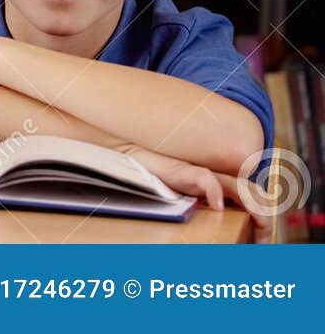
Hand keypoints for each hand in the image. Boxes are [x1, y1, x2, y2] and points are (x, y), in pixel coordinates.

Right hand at [117, 144, 273, 231]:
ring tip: (257, 224)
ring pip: (239, 188)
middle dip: (264, 216)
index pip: (256, 198)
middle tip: (264, 240)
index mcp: (223, 186)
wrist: (140, 163)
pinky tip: (217, 207)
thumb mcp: (195, 204)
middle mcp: (218, 179)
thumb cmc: (167, 185)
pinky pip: (207, 179)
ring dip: (252, 207)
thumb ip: (210, 212)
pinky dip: (215, 193)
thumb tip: (222, 234)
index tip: (265, 242)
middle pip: (255, 194)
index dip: (265, 218)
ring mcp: (205, 175)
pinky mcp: (187, 171)